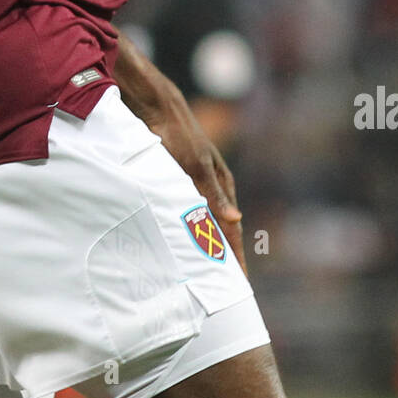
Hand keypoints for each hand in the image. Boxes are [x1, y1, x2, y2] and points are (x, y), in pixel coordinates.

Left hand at [145, 85, 247, 275]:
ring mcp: (198, 184)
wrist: (158, 109)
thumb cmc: (178, 136)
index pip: (232, 232)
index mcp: (223, 186)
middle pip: (221, 231)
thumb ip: (213, 195)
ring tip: (203, 272)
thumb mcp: (196, 167)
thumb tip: (236, 221)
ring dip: (205, 246)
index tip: (239, 285)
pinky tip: (181, 241)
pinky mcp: (180, 181)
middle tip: (223, 288)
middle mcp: (214, 188)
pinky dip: (188, 231)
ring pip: (204, 224)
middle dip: (224, 259)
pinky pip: (187, 214)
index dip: (236, 259)